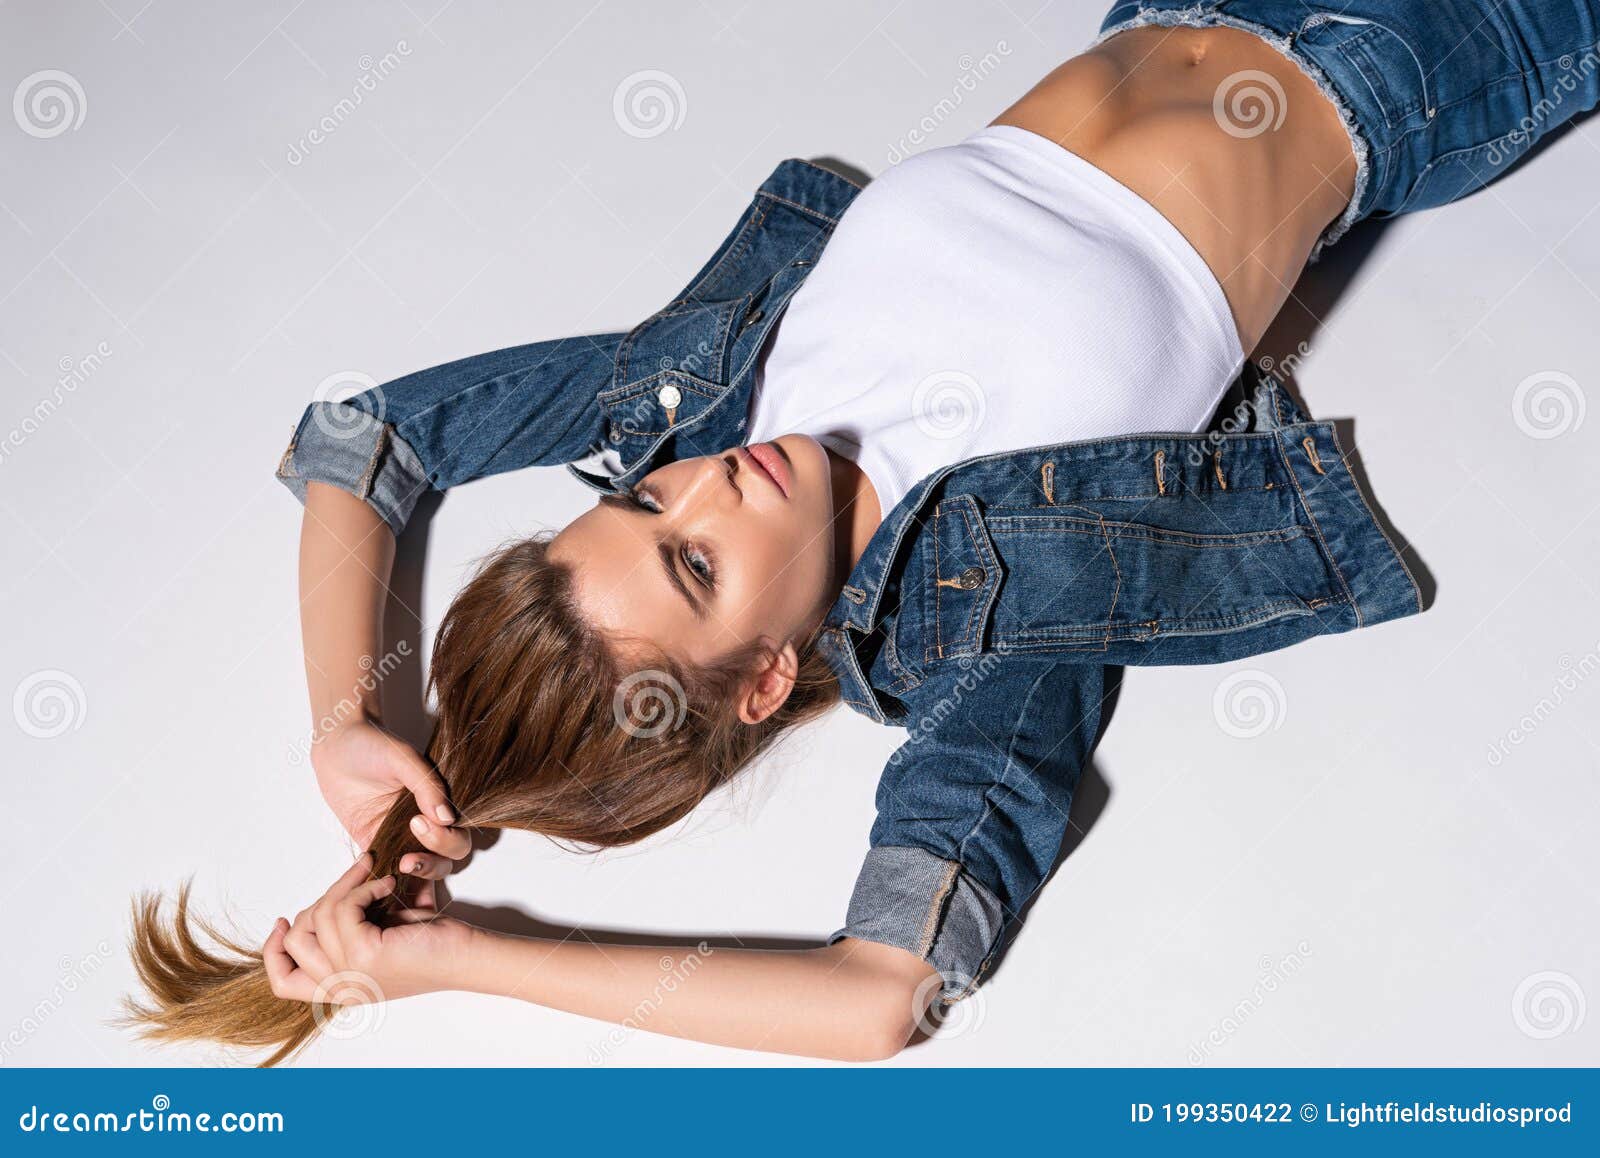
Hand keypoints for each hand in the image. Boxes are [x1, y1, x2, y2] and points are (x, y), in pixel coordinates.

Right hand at [264, 854, 476, 1007]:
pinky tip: (389, 883)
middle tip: (357, 872)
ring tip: (377, 872)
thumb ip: (346, 923)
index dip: (272, 951)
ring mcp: (350, 975)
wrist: (467, 955)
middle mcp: (340, 989)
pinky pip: (343, 909)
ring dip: (348, 884)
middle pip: (296, 939)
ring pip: (319, 916)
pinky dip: (364, 887)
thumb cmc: (429, 941)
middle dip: (322, 897)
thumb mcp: (377, 933)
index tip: (283, 920)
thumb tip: (326, 894)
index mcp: (339, 989)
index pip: (283, 983)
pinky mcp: (365, 955)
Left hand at [310, 719, 470, 900]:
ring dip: (420, 872)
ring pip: (424, 867)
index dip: (448, 838)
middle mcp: (426, 820)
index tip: (420, 823)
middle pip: (449, 855)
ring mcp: (401, 835)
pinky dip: (389, 877)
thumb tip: (448, 819)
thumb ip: (427, 786)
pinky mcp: (376, 843)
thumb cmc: (372, 744)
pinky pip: (388, 869)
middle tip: (411, 848)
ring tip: (402, 864)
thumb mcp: (402, 758)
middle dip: (436, 859)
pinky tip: (380, 874)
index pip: (460, 831)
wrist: (335, 745)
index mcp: (439, 800)